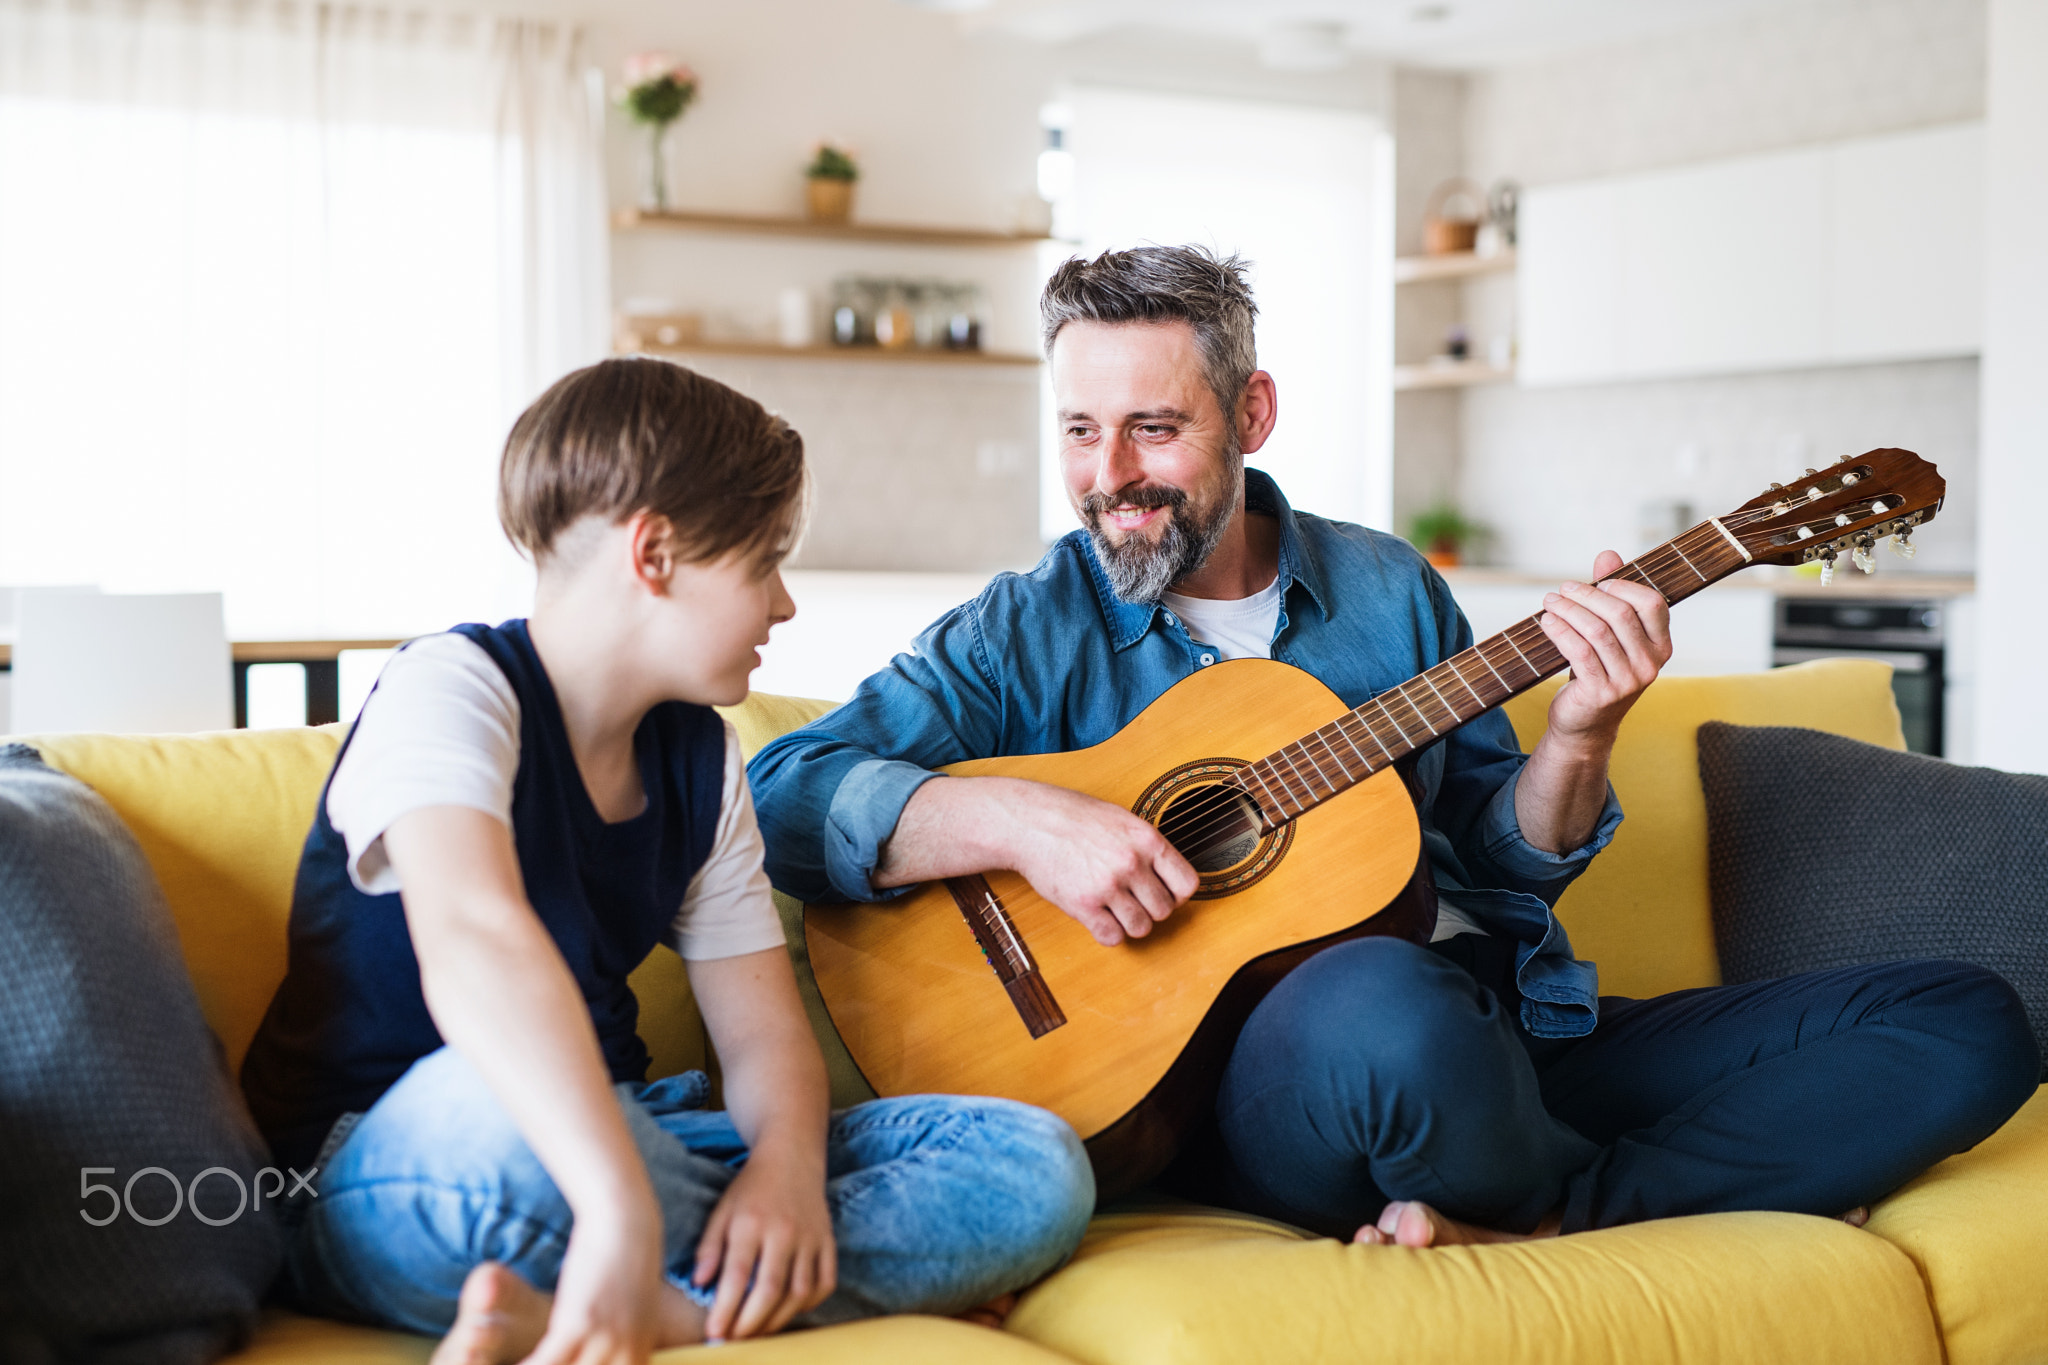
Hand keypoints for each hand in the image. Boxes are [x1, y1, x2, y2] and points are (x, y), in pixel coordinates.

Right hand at [524, 1203, 663, 1364]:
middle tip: (539, 1363)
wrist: (626, 1223)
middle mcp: (627, 1353)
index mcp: (641, 1353)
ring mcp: (605, 1341)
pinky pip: (544, 1364)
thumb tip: (614, 1349)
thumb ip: (625, 1337)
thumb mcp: (635, 1308)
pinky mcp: (579, 1324)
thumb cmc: (625, 1261)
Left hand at [692, 1146, 835, 1341]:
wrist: (792, 1157)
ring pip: (799, 1292)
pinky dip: (809, 1303)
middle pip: (770, 1289)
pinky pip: (824, 1282)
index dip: (725, 1309)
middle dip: (751, 1323)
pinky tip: (790, 1310)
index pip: (738, 1275)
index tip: (714, 1333)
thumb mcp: (722, 1210)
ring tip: (758, 1332)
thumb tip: (700, 1284)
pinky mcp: (828, 1241)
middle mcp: (784, 1231)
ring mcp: (810, 1237)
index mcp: (751, 1222)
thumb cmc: (751, 1188)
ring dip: (778, 1320)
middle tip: (735, 1340)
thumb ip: (709, 1247)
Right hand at [1003, 779, 1199, 945]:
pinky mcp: (1083, 905)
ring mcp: (1107, 885)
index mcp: (1146, 839)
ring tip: (1114, 909)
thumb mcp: (1123, 820)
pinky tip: (1099, 918)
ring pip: (1140, 927)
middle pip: (1164, 910)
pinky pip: (1112, 937)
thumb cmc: (1076, 819)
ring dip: (1129, 924)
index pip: (1187, 884)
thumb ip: (1149, 848)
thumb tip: (1172, 879)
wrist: (1032, 822)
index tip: (1163, 893)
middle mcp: (1130, 862)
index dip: (1177, 894)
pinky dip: (1107, 933)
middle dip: (1150, 909)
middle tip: (1132, 900)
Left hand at [1536, 550, 1671, 747]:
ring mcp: (1628, 681)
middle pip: (1620, 614)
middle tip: (1562, 589)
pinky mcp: (1602, 693)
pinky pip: (1579, 652)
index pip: (1653, 603)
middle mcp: (1651, 664)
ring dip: (1569, 610)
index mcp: (1661, 646)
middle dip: (1587, 595)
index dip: (1624, 586)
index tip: (1598, 583)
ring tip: (1549, 601)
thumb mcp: (1608, 634)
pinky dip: (1560, 632)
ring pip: (1597, 631)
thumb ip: (1611, 595)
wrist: (1585, 724)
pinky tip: (1546, 622)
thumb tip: (1607, 554)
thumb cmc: (1597, 671)